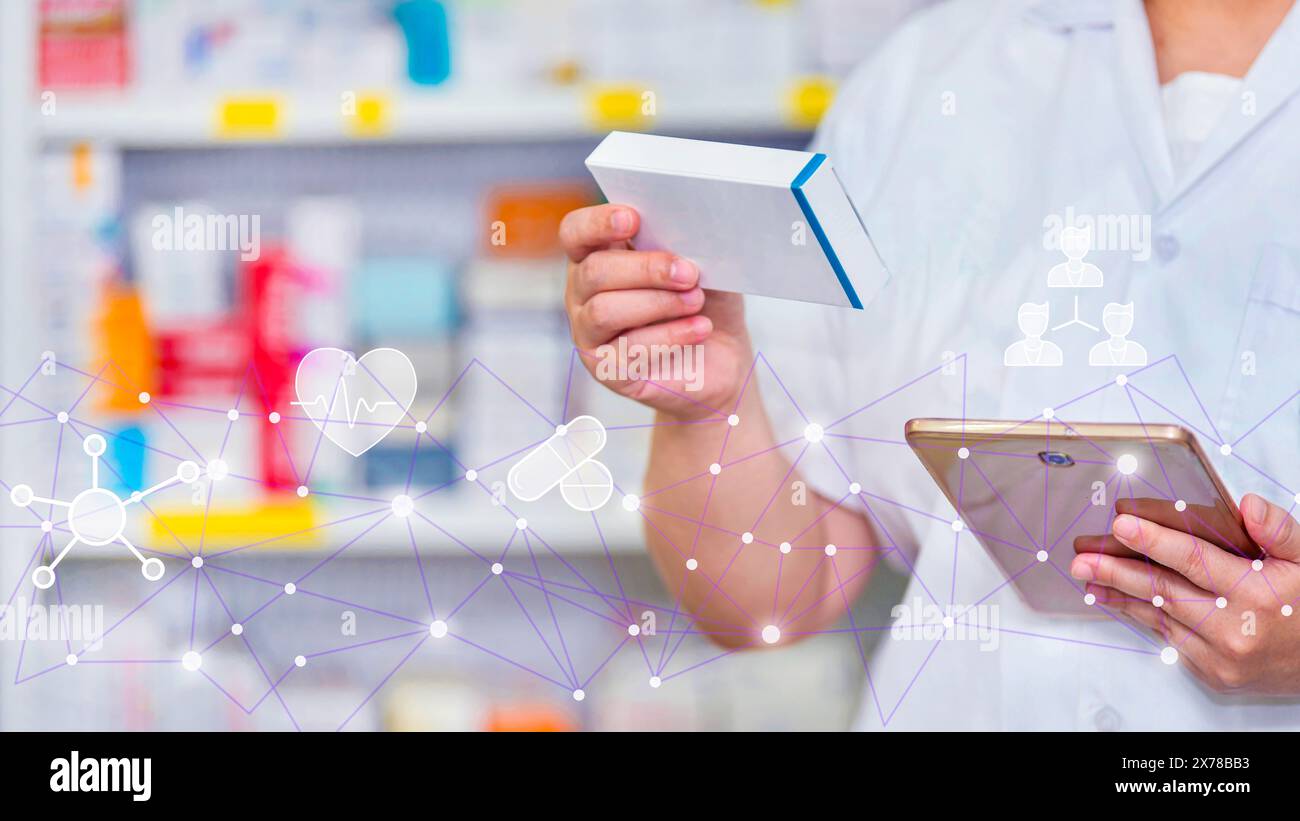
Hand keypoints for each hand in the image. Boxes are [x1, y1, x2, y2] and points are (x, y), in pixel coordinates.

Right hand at [559, 204, 751, 419]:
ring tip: (696, 301)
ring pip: (604, 311)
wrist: (722, 357)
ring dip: (658, 303)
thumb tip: (681, 227)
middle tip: (688, 273)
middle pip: (594, 272)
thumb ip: (679, 243)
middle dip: (645, 269)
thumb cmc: (705, 301)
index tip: (633, 220)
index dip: (597, 223)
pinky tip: (699, 328)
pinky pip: (628, 349)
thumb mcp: (698, 263)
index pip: (576, 233)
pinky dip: (670, 335)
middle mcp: (583, 294)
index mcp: (598, 256)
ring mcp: (589, 334)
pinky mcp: (606, 369)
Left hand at [1071, 493, 1299, 694]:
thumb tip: (1248, 505)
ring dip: (1121, 595)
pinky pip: (1169, 637)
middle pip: (1166, 591)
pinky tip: (1121, 600)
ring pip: (1160, 616)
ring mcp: (1220, 656)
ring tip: (1089, 578)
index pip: (1195, 561)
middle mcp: (1234, 628)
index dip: (1155, 540)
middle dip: (1118, 571)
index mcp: (1257, 594)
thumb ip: (1279, 531)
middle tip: (1084, 558)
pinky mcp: (1212, 673)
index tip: (1123, 524)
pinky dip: (1145, 616)